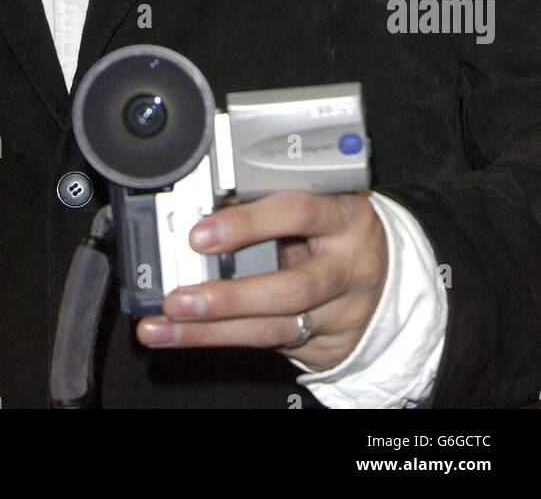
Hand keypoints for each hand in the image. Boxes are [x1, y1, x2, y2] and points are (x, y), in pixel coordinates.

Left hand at [135, 190, 387, 371]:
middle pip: (290, 289)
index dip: (247, 224)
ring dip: (211, 331)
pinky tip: (189, 336)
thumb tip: (205, 207)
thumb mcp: (318, 203)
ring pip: (274, 328)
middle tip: (178, 299)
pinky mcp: (327, 346)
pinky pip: (271, 345)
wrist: (383, 277)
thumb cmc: (339, 229)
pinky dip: (223, 340)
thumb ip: (271, 204)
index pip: (298, 214)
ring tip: (164, 326)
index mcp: (346, 217)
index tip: (201, 235)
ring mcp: (341, 313)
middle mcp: (348, 269)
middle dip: (227, 297)